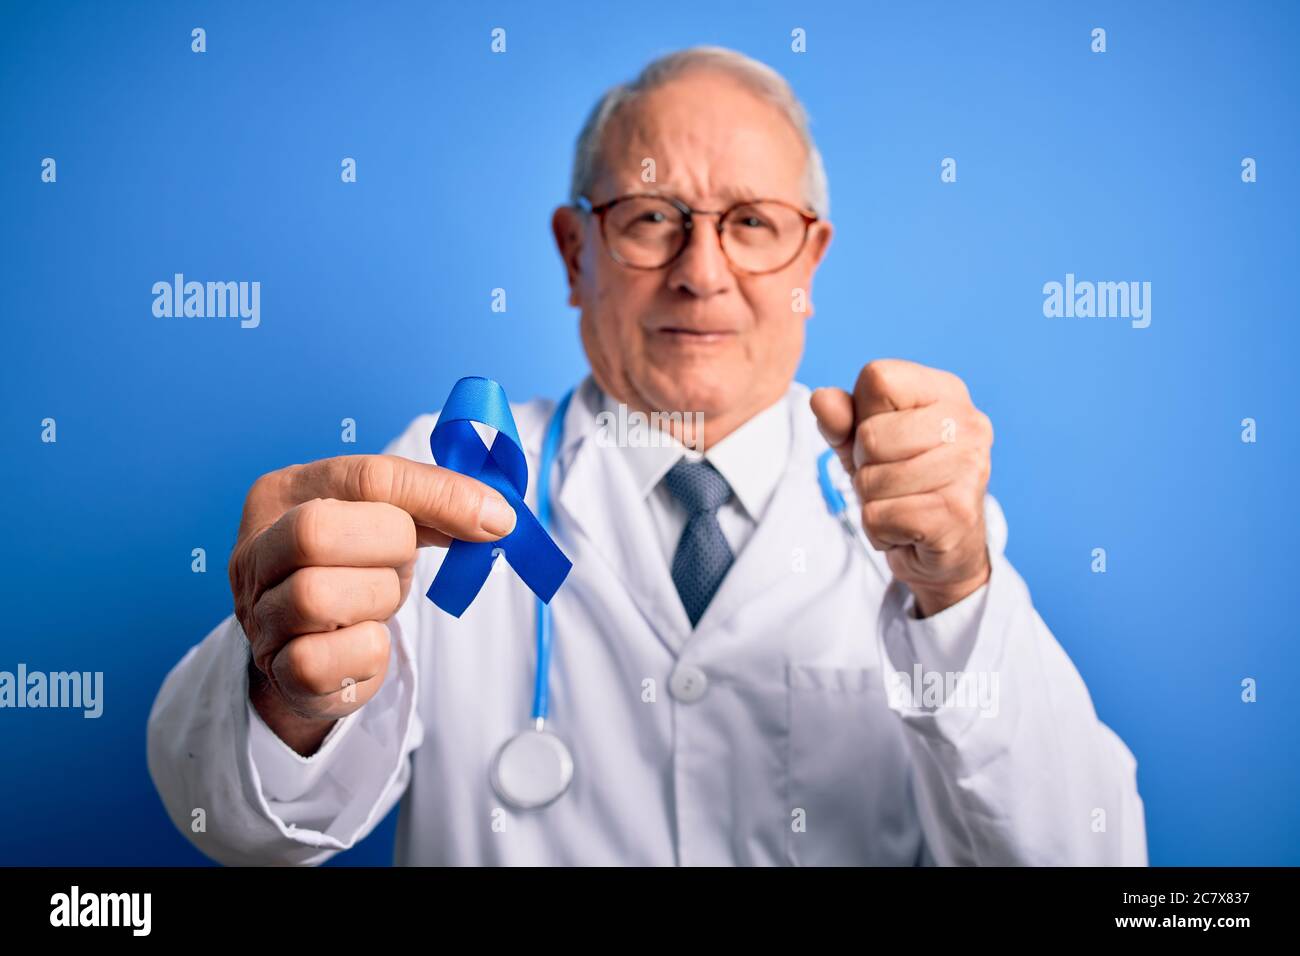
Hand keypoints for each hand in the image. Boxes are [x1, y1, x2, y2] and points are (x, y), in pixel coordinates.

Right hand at [228, 454, 516, 754]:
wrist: (315, 641)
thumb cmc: (354, 565)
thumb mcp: (389, 516)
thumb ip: (435, 502)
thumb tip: (497, 517)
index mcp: (282, 492)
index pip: (366, 477)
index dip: (439, 495)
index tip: (495, 518)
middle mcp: (253, 550)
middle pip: (317, 530)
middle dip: (386, 546)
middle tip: (402, 560)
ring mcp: (258, 612)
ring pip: (316, 596)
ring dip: (376, 599)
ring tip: (379, 600)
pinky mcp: (278, 671)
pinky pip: (321, 660)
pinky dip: (365, 653)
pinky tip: (368, 641)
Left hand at [810, 359, 992, 616]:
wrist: (948, 549)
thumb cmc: (905, 484)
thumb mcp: (864, 447)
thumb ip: (841, 421)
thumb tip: (820, 399)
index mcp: (946, 391)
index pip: (877, 378)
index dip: (862, 415)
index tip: (884, 440)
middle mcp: (968, 422)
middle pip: (870, 436)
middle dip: (865, 467)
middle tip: (893, 481)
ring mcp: (969, 467)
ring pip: (872, 480)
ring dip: (872, 502)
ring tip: (901, 505)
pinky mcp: (958, 512)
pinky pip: (880, 517)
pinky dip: (880, 531)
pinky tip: (906, 529)